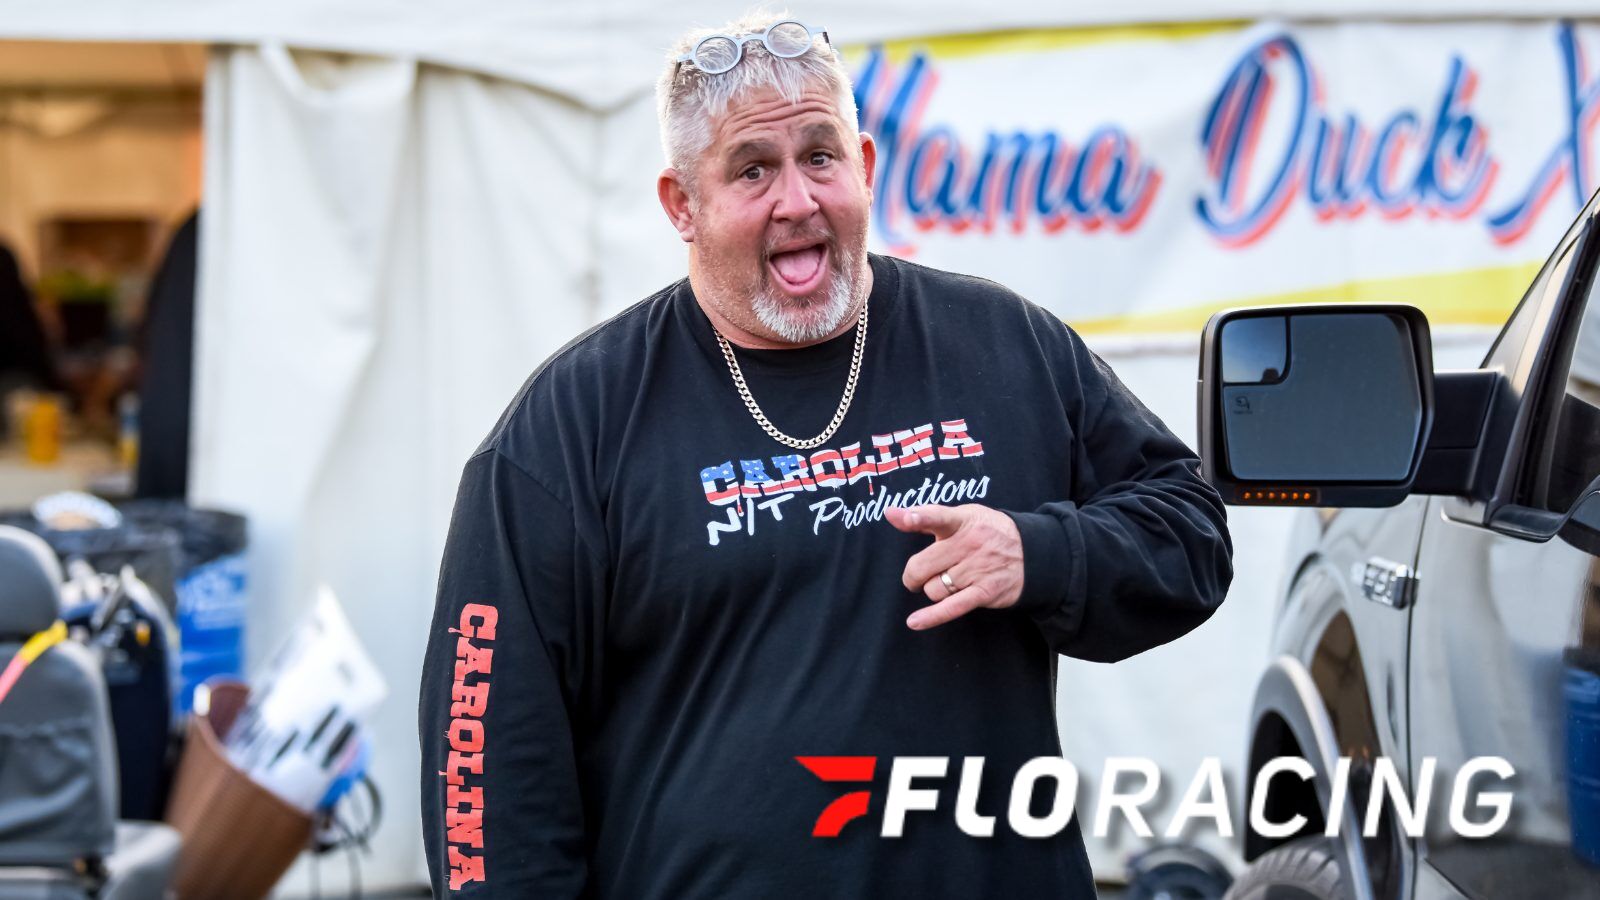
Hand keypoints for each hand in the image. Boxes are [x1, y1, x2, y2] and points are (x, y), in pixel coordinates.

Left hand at [884, 504, 1024, 630]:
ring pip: (934, 588)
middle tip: (918, 574)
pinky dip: (932, 616)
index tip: (908, 518)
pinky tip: (915, 621)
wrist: (1033, 553)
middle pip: (922, 565)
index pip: (939, 517)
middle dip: (913, 575)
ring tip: (945, 581)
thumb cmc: (987, 532)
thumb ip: (925, 516)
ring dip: (932, 589)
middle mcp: (970, 544)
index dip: (920, 517)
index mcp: (962, 521)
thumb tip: (890, 513)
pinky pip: (952, 607)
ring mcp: (977, 570)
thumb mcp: (962, 517)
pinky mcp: (984, 592)